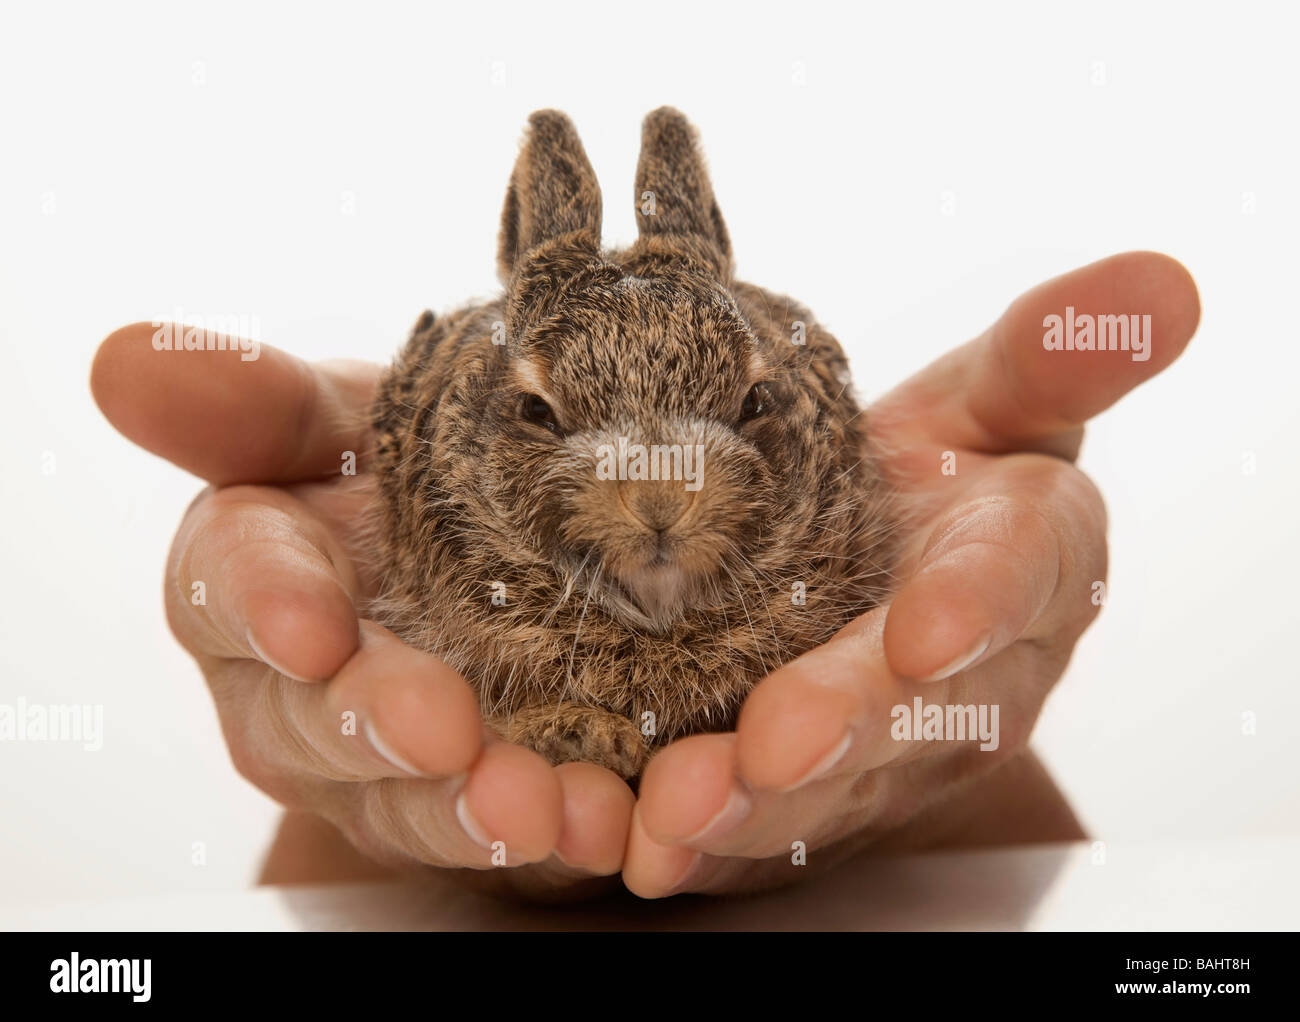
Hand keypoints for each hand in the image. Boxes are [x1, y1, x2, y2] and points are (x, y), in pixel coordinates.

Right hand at [91, 335, 633, 900]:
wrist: (520, 543)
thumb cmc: (418, 469)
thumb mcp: (355, 418)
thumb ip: (264, 401)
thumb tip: (126, 357)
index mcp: (259, 575)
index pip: (229, 585)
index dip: (263, 604)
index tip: (309, 626)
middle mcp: (304, 690)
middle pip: (311, 724)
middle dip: (371, 727)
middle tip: (439, 727)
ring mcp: (390, 766)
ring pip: (409, 805)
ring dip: (467, 812)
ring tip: (536, 805)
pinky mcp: (478, 805)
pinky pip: (511, 840)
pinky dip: (565, 834)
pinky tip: (611, 824)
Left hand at [622, 251, 1200, 896]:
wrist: (876, 557)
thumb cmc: (944, 473)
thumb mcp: (988, 399)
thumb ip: (1050, 355)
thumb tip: (1162, 283)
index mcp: (1029, 566)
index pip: (1019, 581)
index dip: (978, 605)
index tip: (927, 628)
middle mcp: (971, 679)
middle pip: (915, 713)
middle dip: (846, 729)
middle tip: (773, 742)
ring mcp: (891, 751)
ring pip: (835, 790)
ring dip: (758, 806)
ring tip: (680, 808)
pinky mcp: (817, 794)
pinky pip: (764, 830)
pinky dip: (703, 844)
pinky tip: (642, 846)